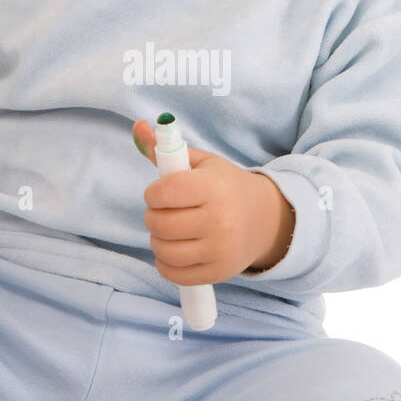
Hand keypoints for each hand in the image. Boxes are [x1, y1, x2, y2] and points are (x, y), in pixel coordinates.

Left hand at [132, 117, 280, 283]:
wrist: (264, 219)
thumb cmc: (224, 186)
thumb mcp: (201, 163)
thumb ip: (165, 148)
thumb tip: (136, 126)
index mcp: (213, 187)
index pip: (164, 193)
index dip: (154, 193)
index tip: (161, 192)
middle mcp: (219, 219)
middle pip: (159, 223)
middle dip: (154, 215)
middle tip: (165, 211)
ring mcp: (219, 249)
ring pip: (163, 250)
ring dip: (158, 239)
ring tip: (170, 230)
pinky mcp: (218, 272)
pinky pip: (173, 273)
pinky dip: (166, 262)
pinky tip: (175, 249)